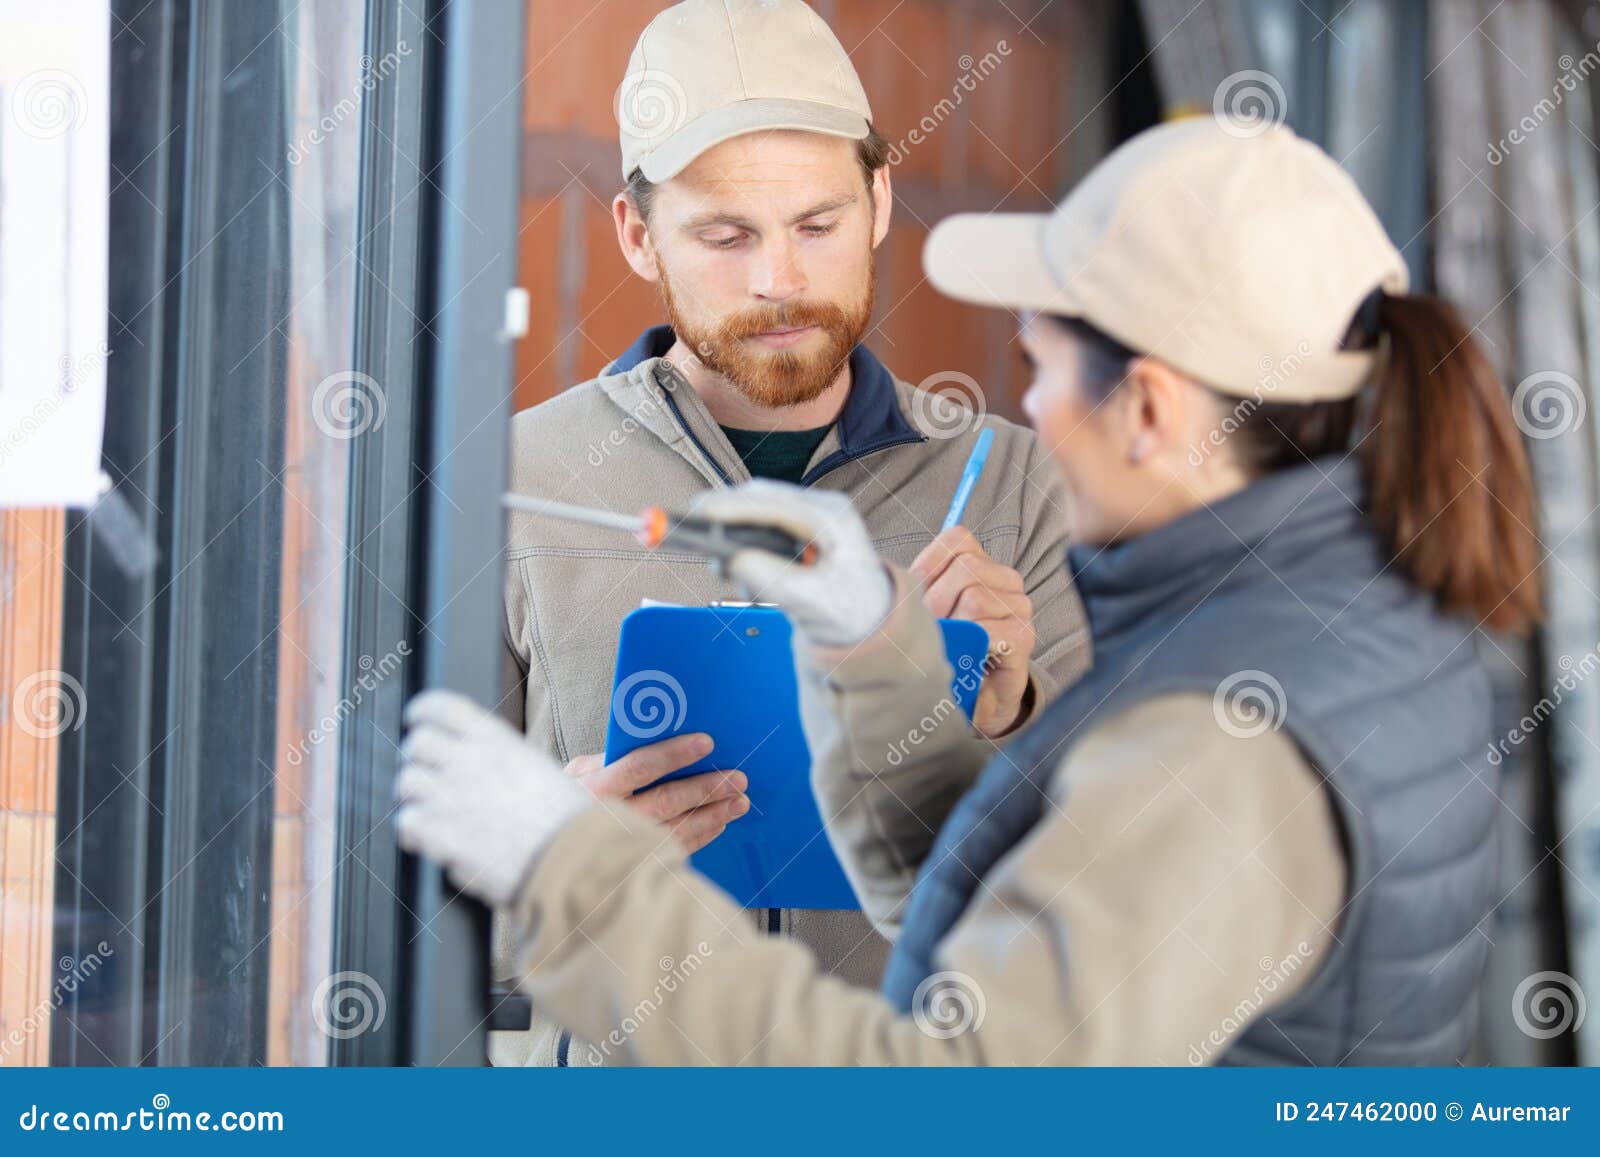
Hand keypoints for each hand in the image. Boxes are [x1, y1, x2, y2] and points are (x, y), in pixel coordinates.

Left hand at [396, 690, 593, 906]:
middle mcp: (468, 761)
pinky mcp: (440, 833)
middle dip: (418, 758)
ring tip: (430, 810)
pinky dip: (413, 831)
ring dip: (415, 796)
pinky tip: (427, 838)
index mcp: (495, 740)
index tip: (417, 720)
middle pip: (417, 743)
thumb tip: (486, 763)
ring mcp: (450, 797)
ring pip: (407, 782)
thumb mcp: (543, 769)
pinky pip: (407, 822)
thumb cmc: (568, 819)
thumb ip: (507, 760)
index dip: (422, 711)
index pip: (441, 707)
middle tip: (427, 773)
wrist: (571, 857)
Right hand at [563, 734, 748, 852]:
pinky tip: (718, 823)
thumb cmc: (564, 803)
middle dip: (706, 788)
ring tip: (738, 802)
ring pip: (677, 828)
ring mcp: (624, 846)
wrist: (545, 850)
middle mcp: (611, 820)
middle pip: (667, 801)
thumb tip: (652, 741)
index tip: (707, 743)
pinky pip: (674, 850)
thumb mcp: (575, 774)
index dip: (674, 754)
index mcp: (595, 790)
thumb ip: (609, 759)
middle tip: (737, 778)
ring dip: (712, 814)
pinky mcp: (636, 865)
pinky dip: (700, 836)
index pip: (639, 767)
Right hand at [690, 480, 891, 646]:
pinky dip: (747, 553)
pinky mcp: (796, 528)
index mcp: (834, 519)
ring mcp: (809, 516)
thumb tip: (731, 562)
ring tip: (738, 579)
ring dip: (737, 543)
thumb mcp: (814, 604)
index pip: (776, 503)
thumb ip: (775, 582)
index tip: (697, 511)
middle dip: (726, 519)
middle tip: (691, 536)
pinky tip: (755, 582)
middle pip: (761, 498)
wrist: (870, 621)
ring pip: (756, 512)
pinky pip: (760, 528)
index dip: (734, 505)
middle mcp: (822, 508)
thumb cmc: (851, 613)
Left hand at [910, 527, 1035, 736]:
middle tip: (933, 630)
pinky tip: (967, 656)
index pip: (958, 539)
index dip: (930, 563)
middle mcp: (1006, 580)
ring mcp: (1019, 607)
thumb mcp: (925, 612)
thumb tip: (890, 576)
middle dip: (937, 601)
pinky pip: (988, 629)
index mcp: (981, 564)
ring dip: (952, 627)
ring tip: (951, 644)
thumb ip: (915, 587)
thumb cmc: (946, 649)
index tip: (918, 594)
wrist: (972, 699)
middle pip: (965, 568)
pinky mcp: (1023, 636)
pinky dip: (969, 644)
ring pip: (975, 598)